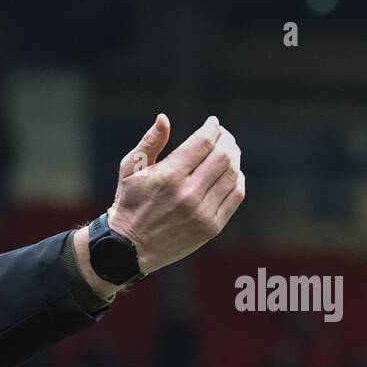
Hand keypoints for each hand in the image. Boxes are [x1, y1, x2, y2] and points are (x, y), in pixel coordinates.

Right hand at [104, 113, 244, 276]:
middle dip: (226, 140)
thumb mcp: (129, 170)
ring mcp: (201, 212)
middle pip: (223, 156)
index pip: (204, 142)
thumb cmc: (129, 203)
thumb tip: (164, 118)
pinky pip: (235, 196)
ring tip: (228, 152)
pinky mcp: (210, 227)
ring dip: (234, 158)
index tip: (213, 123)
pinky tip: (230, 173)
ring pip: (232, 174)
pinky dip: (237, 180)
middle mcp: (187, 194)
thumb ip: (149, 142)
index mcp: (168, 176)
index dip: (213, 128)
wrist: (128, 248)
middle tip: (223, 136)